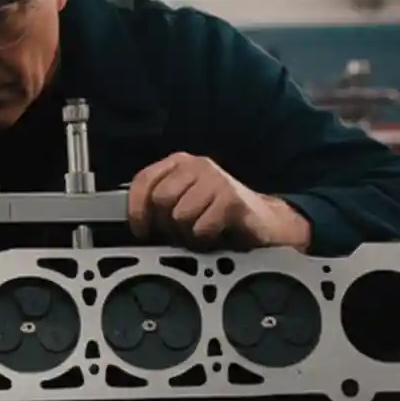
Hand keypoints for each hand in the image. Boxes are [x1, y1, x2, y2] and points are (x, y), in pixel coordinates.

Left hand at [127, 153, 310, 250]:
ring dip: (186, 232)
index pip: (144, 180)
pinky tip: (213, 235)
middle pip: (160, 198)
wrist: (263, 219)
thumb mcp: (185, 199)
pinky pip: (201, 227)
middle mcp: (197, 165)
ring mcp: (216, 180)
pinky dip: (204, 238)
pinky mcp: (231, 199)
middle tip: (178, 232)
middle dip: (165, 222)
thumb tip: (137, 220)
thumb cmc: (217, 211)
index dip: (136, 208)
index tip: (140, 229)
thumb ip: (160, 202)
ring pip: (180, 214)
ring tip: (198, 232)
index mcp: (180, 162)